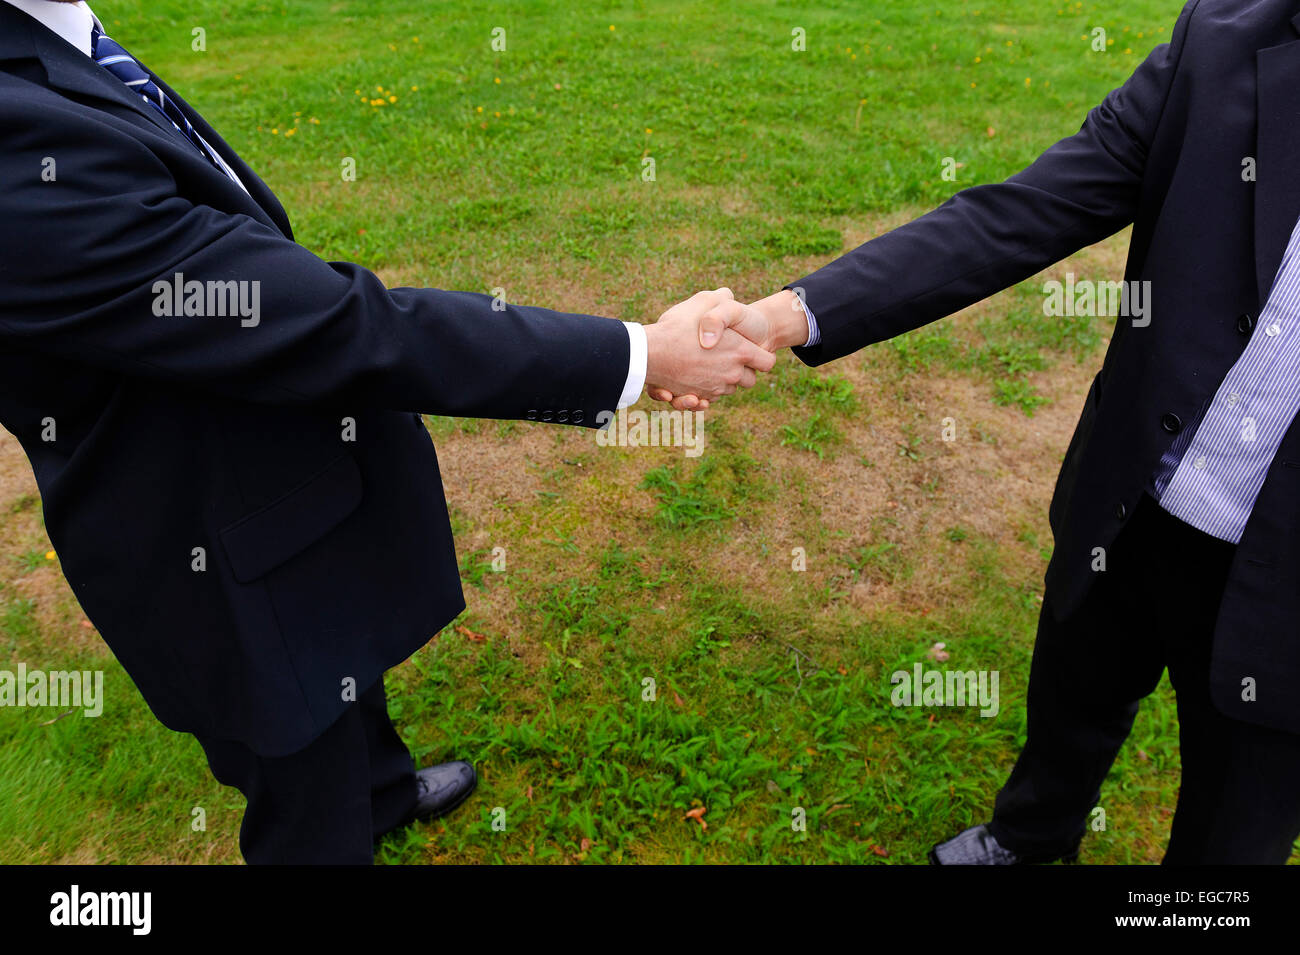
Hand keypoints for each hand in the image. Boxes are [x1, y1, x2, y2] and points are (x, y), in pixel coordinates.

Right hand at [643, 288, 775, 408]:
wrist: (649, 354)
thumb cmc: (676, 326)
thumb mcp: (704, 300)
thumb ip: (722, 297)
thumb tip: (728, 295)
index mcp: (741, 351)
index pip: (768, 363)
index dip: (760, 356)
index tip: (749, 349)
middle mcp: (731, 374)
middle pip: (749, 380)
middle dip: (741, 370)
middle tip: (725, 356)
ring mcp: (714, 388)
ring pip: (728, 390)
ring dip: (721, 380)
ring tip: (705, 365)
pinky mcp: (697, 397)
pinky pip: (708, 400)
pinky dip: (703, 393)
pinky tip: (693, 380)